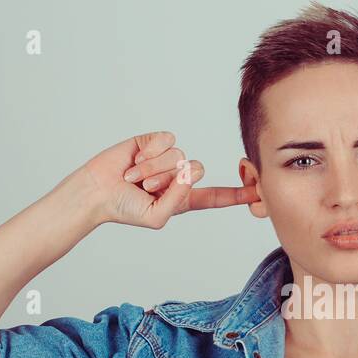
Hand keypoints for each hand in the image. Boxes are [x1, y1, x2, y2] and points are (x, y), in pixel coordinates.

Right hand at [82, 131, 260, 228]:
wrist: (98, 192)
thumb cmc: (126, 209)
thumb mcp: (158, 216)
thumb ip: (180, 199)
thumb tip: (188, 170)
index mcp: (184, 198)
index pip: (216, 196)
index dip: (237, 194)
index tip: (259, 191)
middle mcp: (179, 176)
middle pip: (196, 169)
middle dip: (168, 180)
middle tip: (146, 188)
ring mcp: (167, 158)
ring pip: (179, 156)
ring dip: (154, 169)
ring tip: (135, 177)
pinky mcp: (154, 142)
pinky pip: (166, 141)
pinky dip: (149, 153)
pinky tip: (134, 160)